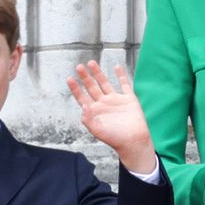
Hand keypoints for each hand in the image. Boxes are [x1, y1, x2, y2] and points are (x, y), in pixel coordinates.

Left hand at [68, 60, 157, 174]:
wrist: (134, 141)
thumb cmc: (115, 138)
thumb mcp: (97, 130)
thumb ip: (87, 118)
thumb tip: (82, 106)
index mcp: (95, 111)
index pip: (82, 97)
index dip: (76, 88)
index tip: (70, 79)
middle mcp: (104, 104)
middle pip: (92, 87)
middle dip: (85, 77)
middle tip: (79, 67)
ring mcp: (116, 100)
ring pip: (105, 83)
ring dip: (98, 73)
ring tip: (92, 63)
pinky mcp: (129, 99)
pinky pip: (124, 84)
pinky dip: (121, 76)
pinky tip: (117, 67)